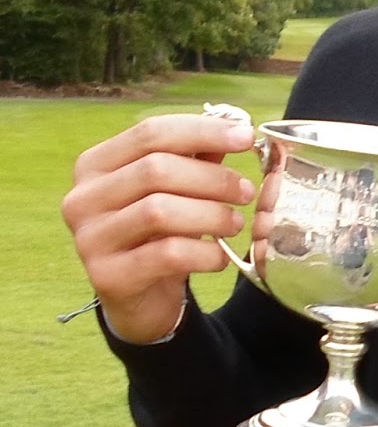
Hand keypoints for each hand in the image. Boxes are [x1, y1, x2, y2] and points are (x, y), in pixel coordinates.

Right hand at [61, 113, 256, 343]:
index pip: (150, 133)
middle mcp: (83, 198)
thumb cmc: (159, 234)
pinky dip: (204, 252)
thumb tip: (235, 126)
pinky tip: (220, 256)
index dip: (202, 130)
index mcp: (95, 164)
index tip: (245, 136)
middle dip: (212, 178)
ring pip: (159, 210)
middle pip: (155, 169)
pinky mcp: (108, 276)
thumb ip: (198, 157)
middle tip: (246, 191)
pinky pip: (167, 255)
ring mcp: (90, 238)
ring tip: (235, 222)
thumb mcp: (176, 191)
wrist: (139, 300)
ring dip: (211, 214)